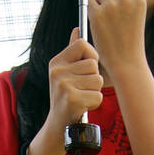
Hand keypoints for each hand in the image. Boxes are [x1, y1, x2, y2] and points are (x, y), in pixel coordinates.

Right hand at [44, 28, 102, 143]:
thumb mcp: (65, 72)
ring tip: (82, 97)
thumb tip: (78, 29)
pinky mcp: (72, 100)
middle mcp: (57, 72)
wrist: (58, 125)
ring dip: (94, 91)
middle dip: (93, 78)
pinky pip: (97, 95)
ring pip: (97, 80)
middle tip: (82, 89)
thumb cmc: (66, 97)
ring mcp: (63, 86)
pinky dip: (94, 103)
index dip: (91, 55)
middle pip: (93, 65)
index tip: (86, 68)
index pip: (82, 44)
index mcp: (56, 62)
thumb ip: (72, 52)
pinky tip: (83, 106)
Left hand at [87, 0, 147, 82]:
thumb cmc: (130, 38)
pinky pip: (89, 2)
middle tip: (112, 15)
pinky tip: (98, 23)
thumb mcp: (136, 13)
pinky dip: (91, 11)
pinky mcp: (97, 15)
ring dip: (98, 3)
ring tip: (107, 20)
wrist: (126, 62)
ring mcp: (111, 6)